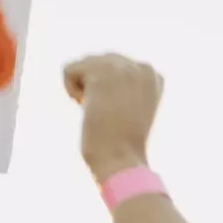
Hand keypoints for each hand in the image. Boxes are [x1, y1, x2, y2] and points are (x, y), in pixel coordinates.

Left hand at [62, 54, 162, 178]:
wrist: (122, 160)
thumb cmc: (123, 145)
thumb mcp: (131, 109)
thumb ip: (122, 86)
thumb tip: (98, 76)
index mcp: (153, 75)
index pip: (113, 68)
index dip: (108, 92)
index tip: (121, 114)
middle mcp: (142, 65)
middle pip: (96, 63)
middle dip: (95, 88)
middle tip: (109, 115)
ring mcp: (122, 66)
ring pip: (83, 65)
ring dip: (84, 90)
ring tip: (100, 112)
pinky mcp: (101, 71)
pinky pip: (68, 70)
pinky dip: (71, 91)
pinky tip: (88, 108)